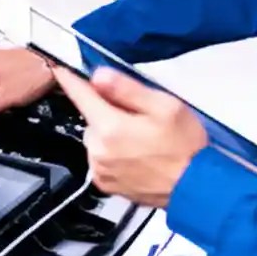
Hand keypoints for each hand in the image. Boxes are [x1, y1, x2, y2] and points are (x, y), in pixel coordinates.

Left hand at [53, 66, 208, 207]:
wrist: (196, 187)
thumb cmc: (185, 147)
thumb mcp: (165, 106)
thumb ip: (128, 90)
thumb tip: (99, 77)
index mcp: (110, 127)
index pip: (80, 95)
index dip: (70, 79)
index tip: (60, 68)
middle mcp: (98, 150)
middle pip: (91, 117)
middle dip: (107, 111)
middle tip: (138, 117)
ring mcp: (100, 169)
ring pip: (96, 138)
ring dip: (110, 134)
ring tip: (142, 140)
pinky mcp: (106, 184)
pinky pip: (100, 158)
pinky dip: (112, 153)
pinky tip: (136, 155)